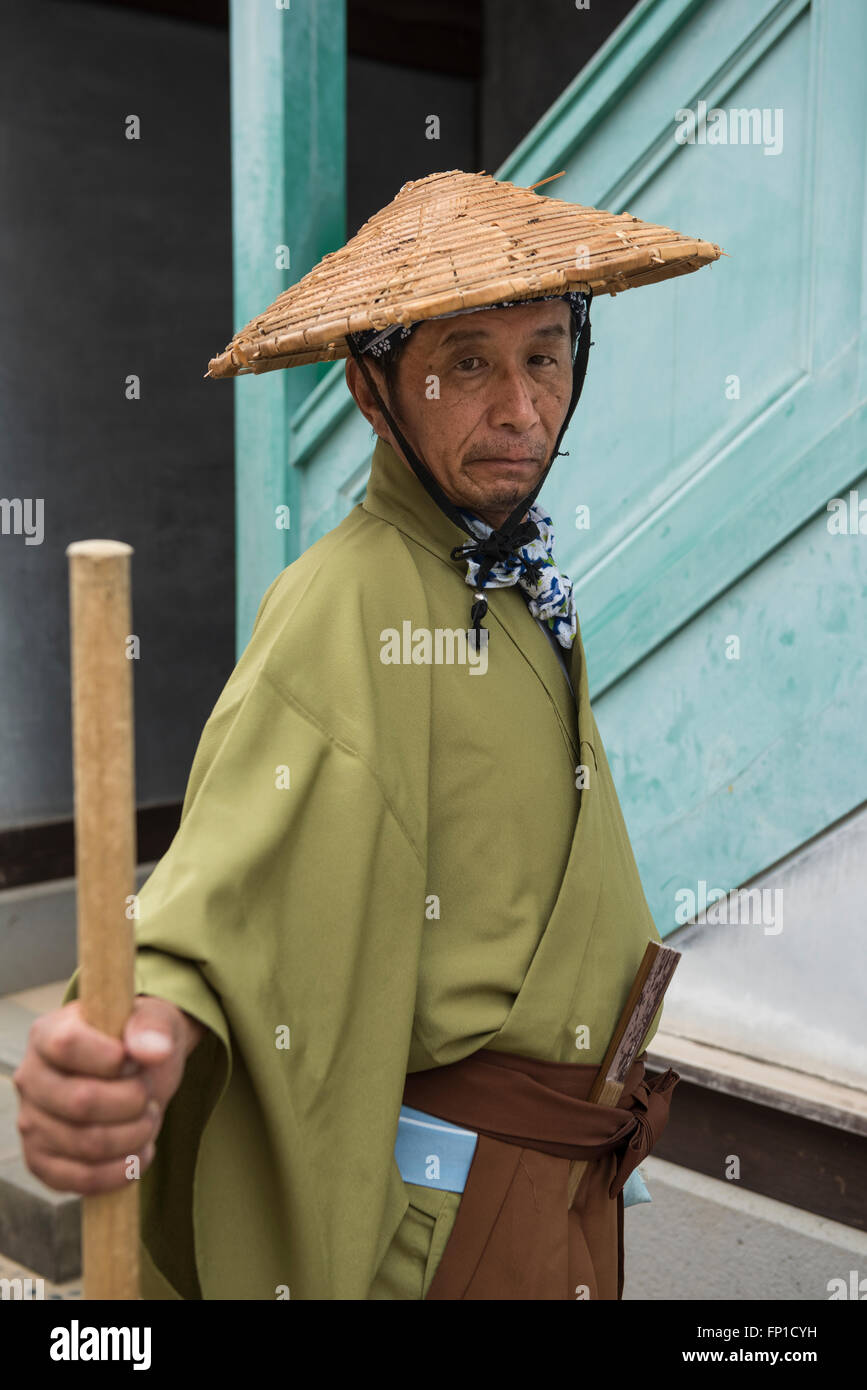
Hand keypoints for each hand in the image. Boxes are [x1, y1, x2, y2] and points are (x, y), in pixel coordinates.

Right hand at [13, 994, 204, 1195]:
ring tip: (149, 1121)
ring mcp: (31, 1123)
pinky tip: (140, 1152)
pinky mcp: (41, 1162)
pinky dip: (121, 1171)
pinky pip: (80, 1179)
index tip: (137, 1062)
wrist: (133, 1075)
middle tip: (150, 1096)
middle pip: (81, 1102)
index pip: (67, 1045)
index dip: (111, 1058)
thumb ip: (153, 1027)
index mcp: (47, 1034)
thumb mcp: (152, 1021)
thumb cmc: (136, 1044)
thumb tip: (154, 1050)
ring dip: (134, 1136)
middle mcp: (30, 1079)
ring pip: (86, 1144)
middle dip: (133, 1102)